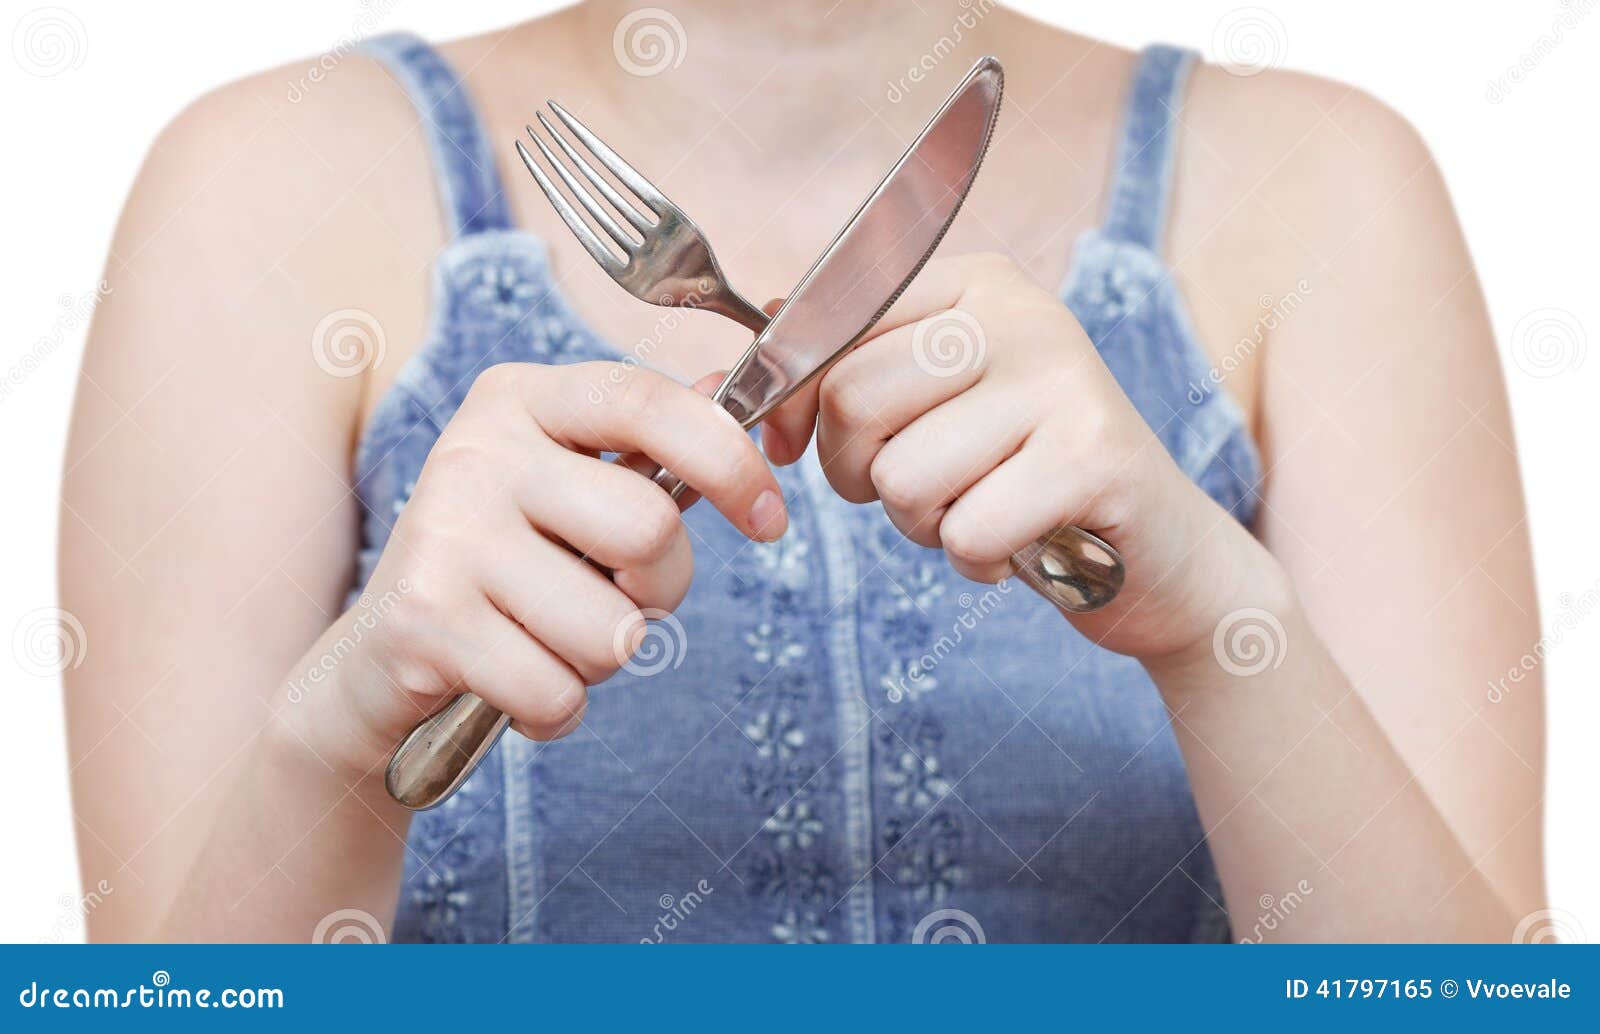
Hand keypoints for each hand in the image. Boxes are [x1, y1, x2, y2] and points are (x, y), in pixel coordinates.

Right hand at [278, 362, 787, 775]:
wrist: (375, 663)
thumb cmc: (501, 570)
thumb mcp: (566, 491)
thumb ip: (646, 449)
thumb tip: (732, 391)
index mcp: (520, 399)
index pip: (647, 403)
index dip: (729, 461)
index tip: (771, 521)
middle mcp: (475, 450)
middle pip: (648, 528)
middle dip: (657, 591)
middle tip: (611, 600)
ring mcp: (444, 532)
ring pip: (611, 628)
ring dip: (601, 661)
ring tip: (547, 641)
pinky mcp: (424, 619)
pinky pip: (557, 692)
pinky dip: (554, 711)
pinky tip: (510, 683)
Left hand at [761, 252, 1288, 662]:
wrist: (1161, 557)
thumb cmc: (1023, 481)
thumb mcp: (932, 410)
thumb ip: (840, 378)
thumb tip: (728, 382)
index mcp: (974, 281)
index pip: (830, 325)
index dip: (794, 405)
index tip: (798, 446)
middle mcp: (1023, 312)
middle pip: (853, 399)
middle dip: (862, 477)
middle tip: (920, 493)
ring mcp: (1066, 378)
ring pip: (904, 477)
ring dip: (924, 526)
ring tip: (983, 512)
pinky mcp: (1097, 455)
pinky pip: (966, 530)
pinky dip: (977, 561)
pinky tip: (1022, 544)